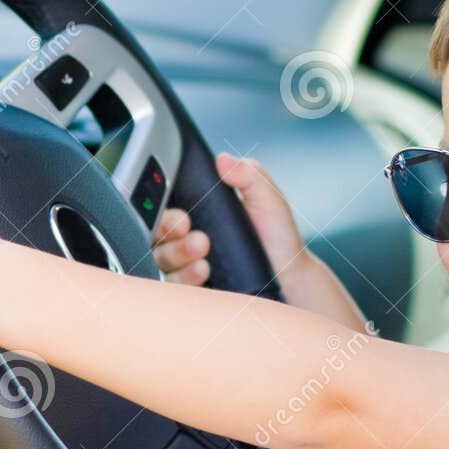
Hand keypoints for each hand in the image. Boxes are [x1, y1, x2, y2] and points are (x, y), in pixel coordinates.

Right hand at [152, 152, 308, 286]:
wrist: (291, 277)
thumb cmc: (277, 236)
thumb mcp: (267, 198)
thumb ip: (249, 174)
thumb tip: (224, 159)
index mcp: (200, 211)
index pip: (167, 208)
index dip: (168, 214)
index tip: (184, 220)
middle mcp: (186, 237)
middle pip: (157, 236)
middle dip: (172, 237)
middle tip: (200, 240)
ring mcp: (186, 264)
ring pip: (161, 261)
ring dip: (179, 259)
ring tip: (205, 262)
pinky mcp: (191, 288)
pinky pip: (172, 287)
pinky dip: (184, 281)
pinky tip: (203, 276)